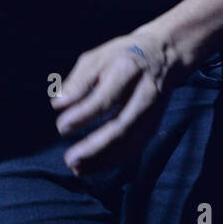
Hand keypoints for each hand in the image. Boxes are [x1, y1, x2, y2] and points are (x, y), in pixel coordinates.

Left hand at [51, 27, 174, 175]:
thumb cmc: (121, 56)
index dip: (83, 115)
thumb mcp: (98, 57)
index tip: (61, 127)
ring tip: (77, 168)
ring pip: (130, 143)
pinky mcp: (153, 126)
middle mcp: (144, 93)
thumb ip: (78, 81)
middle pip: (121, 126)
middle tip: (69, 159)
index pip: (105, 98)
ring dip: (102, 160)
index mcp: (128, 70)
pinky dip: (113, 162)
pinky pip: (134, 149)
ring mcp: (152, 112)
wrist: (164, 56)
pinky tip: (92, 167)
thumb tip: (57, 105)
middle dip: (94, 147)